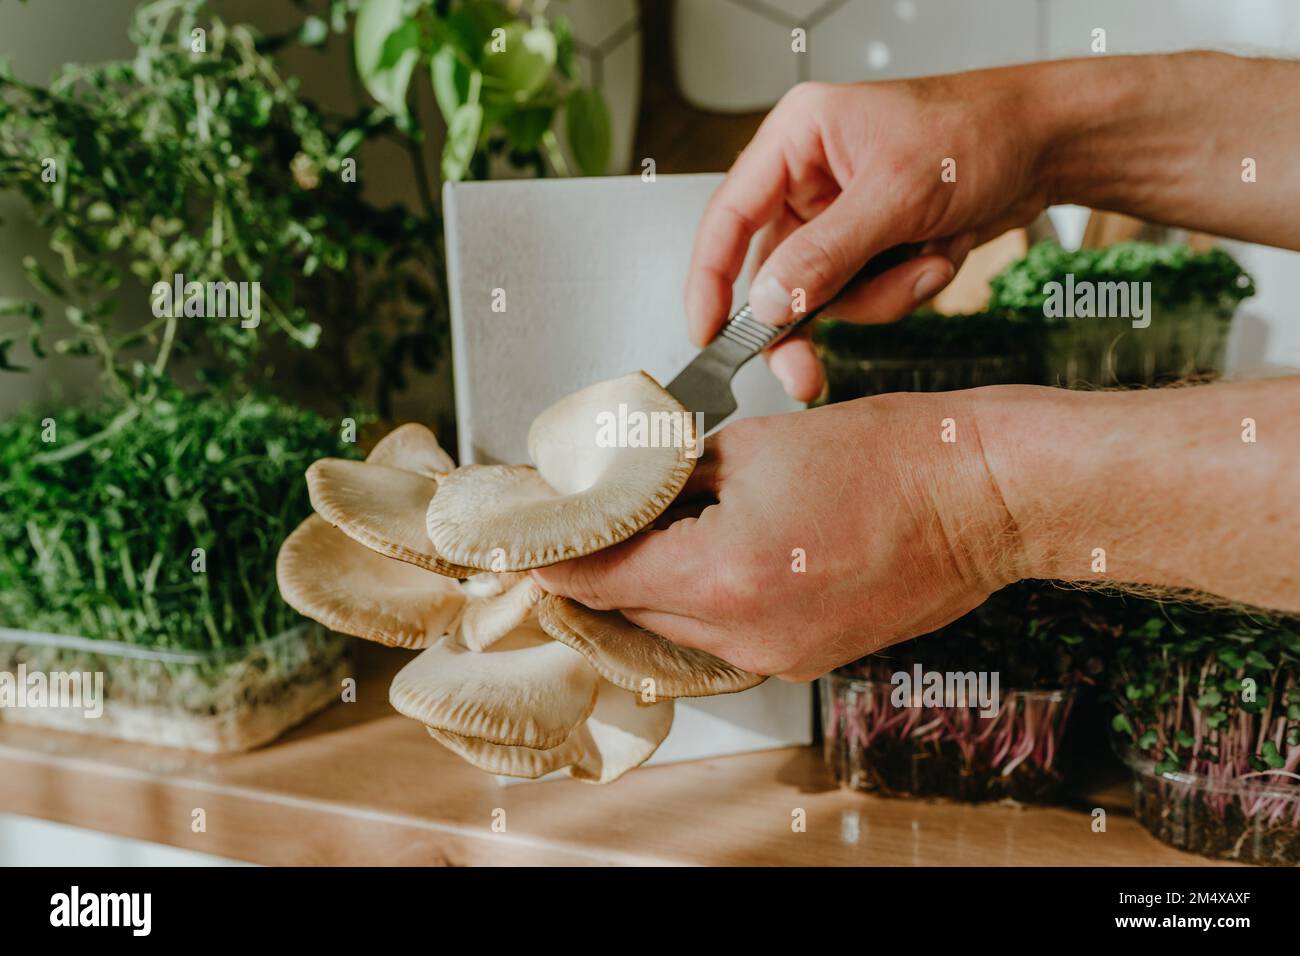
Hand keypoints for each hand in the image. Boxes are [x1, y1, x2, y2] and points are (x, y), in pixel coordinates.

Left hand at [533, 393, 1020, 680]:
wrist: (980, 497)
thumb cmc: (886, 457)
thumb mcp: (751, 446)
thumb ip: (666, 477)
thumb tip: (614, 488)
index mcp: (721, 577)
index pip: (597, 577)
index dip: (548, 557)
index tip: (516, 543)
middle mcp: (745, 636)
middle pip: (629, 609)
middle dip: (598, 565)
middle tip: (577, 522)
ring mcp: (779, 656)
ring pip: (674, 627)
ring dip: (649, 584)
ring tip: (640, 533)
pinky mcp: (807, 657)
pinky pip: (724, 637)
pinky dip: (700, 600)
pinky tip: (703, 556)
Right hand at [686, 72, 1052, 400]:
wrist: (1048, 143)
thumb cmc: (979, 132)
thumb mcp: (897, 194)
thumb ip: (825, 254)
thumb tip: (764, 303)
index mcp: (796, 140)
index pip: (728, 216)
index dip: (708, 280)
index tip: (707, 336)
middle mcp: (808, 178)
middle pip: (772, 272)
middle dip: (806, 319)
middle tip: (804, 376)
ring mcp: (839, 216)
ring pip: (823, 295)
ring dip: (879, 297)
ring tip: (928, 260)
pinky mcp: (869, 244)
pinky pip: (864, 296)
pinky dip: (903, 289)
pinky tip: (938, 253)